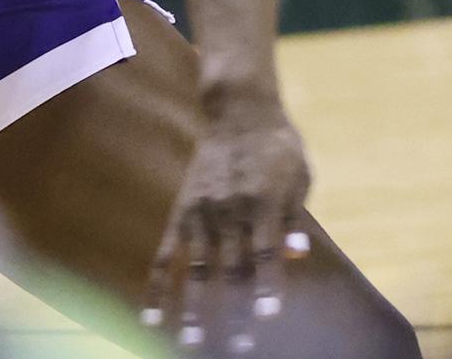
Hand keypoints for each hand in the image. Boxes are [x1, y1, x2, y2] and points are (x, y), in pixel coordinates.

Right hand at [143, 109, 313, 351]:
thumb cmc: (279, 149)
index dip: (266, 285)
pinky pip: (163, 257)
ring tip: (192, 342)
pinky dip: (156, 288)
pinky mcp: (179, 214)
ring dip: (194, 308)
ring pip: (194, 270)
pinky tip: (152, 318)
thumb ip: (294, 217)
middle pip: (231, 269)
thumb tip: (297, 255)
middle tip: (239, 345)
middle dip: (234, 310)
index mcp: (263, 202)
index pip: (265, 253)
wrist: (239, 115)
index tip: (266, 315)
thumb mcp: (299, 177)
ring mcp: (200, 214)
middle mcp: (229, 211)